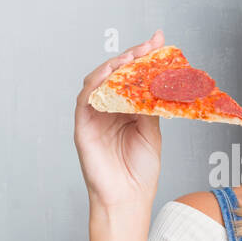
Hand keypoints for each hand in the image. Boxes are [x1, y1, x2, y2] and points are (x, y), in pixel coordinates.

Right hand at [74, 29, 164, 210]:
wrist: (128, 199)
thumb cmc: (139, 172)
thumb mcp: (152, 132)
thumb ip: (151, 106)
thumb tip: (158, 77)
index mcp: (126, 111)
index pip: (132, 78)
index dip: (143, 58)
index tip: (158, 41)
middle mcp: (108, 111)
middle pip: (115, 75)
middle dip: (131, 56)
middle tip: (148, 46)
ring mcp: (94, 117)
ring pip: (97, 82)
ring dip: (113, 66)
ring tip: (130, 57)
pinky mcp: (82, 126)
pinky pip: (85, 99)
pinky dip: (96, 83)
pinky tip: (109, 74)